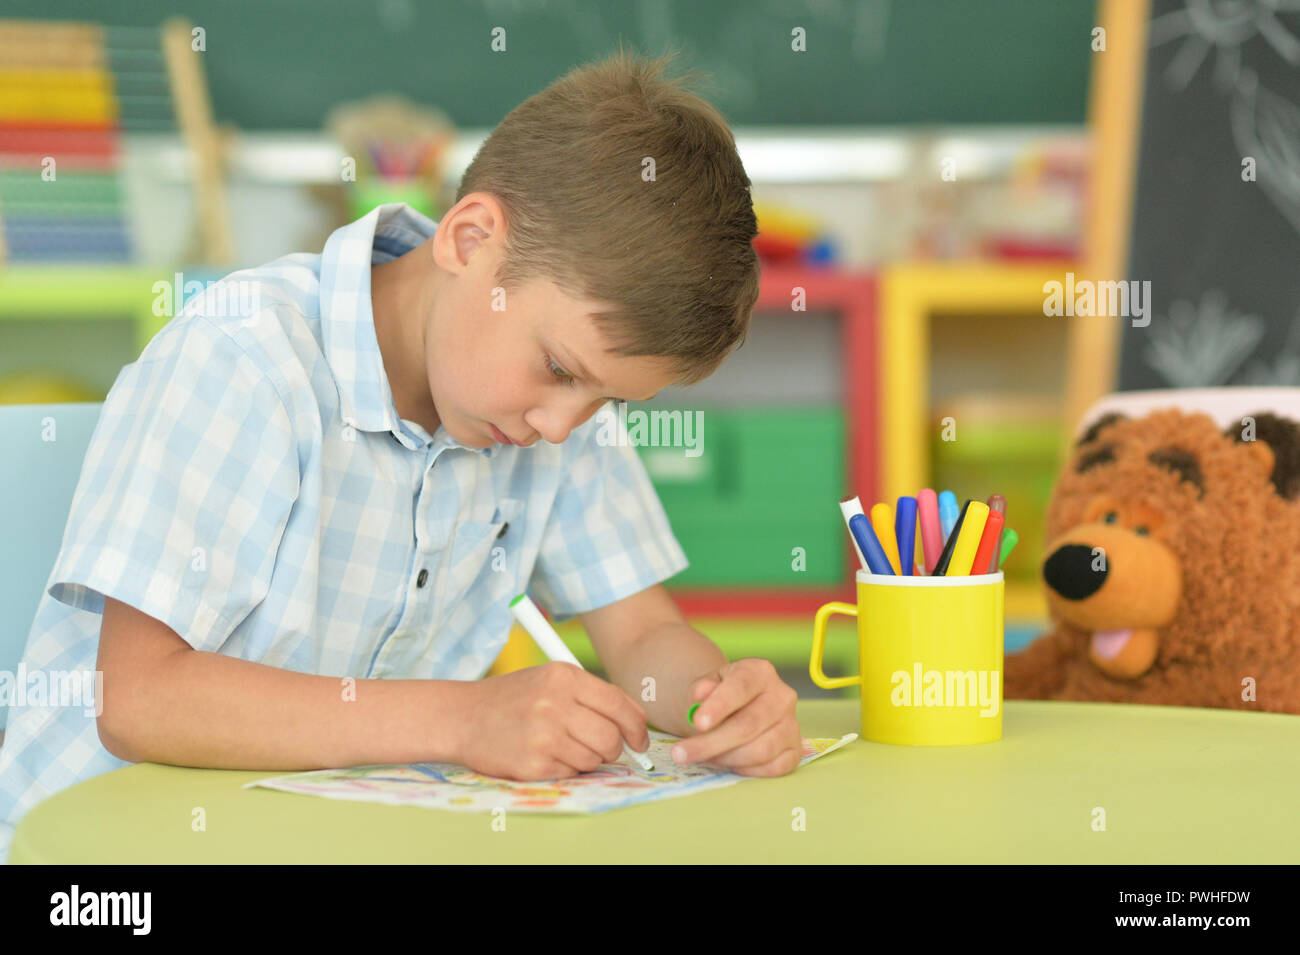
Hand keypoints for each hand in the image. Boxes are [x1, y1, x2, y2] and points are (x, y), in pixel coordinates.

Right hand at [458, 662, 649, 779]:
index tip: (640, 740)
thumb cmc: (514, 698)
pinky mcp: (532, 763)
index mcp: (564, 677)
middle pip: (611, 737)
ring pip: (594, 759)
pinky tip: (545, 755)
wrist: (463, 717)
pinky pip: (571, 774)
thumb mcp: (551, 680)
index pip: (618, 704)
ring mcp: (543, 735)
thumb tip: (636, 723)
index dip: (636, 726)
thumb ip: (593, 696)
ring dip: (588, 759)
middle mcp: (555, 703)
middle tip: (605, 749)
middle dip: (615, 749)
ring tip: (563, 746)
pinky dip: (566, 769)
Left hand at [671, 658, 800, 776]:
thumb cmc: (719, 697)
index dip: (719, 706)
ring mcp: (792, 724)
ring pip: (761, 750)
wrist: (736, 709)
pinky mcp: (795, 750)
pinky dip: (748, 770)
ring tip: (706, 757)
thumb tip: (700, 695)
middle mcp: (782, 695)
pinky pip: (775, 768)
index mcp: (760, 672)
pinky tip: (730, 763)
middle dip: (712, 743)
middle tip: (681, 754)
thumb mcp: (705, 686)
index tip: (698, 723)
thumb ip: (701, 688)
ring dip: (727, 759)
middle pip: (749, 724)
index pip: (741, 687)